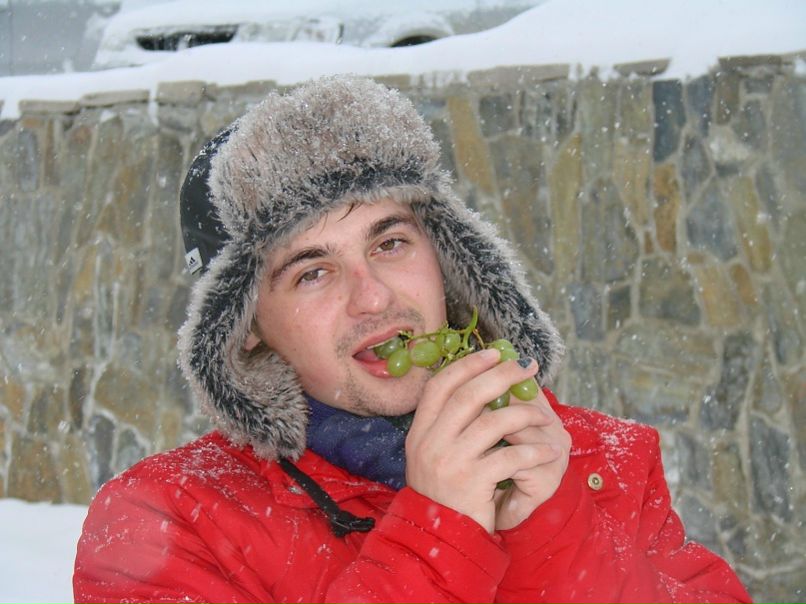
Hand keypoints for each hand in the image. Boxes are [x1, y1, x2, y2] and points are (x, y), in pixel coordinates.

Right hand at [405, 349, 561, 532]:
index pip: (439, 386)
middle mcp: (428, 443)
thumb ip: (451, 425)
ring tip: (544, 416)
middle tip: (526, 367)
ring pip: (492, 423)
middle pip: (466, 396)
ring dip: (524, 414)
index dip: (467, 366)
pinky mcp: (471, 483)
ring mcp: (448, 462)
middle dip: (500, 376)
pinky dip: (533, 452)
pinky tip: (548, 451)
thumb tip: (485, 385)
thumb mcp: (436, 455)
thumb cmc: (446, 494)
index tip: (493, 353)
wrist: (440, 540)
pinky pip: (509, 457)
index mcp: (419, 433)